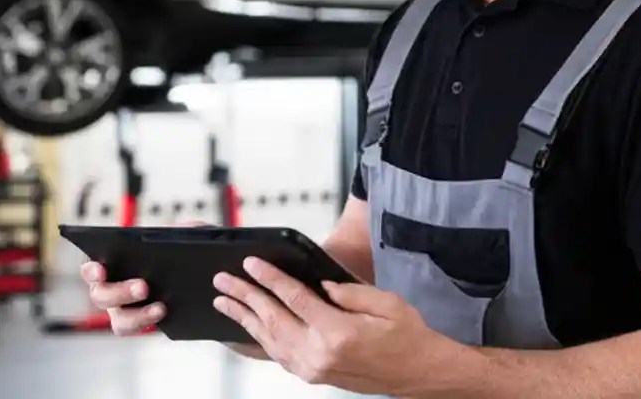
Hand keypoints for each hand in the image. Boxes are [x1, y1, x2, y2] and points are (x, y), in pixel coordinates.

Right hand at [76, 222, 211, 335]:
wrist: (203, 277)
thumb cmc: (186, 251)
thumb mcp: (189, 236)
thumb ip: (186, 229)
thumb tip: (182, 230)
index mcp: (113, 263)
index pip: (92, 266)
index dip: (92, 269)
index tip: (100, 270)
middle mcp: (112, 288)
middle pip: (101, 295)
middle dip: (120, 292)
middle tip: (143, 287)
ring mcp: (124, 308)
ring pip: (119, 319)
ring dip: (136, 315)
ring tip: (161, 308)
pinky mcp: (142, 321)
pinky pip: (138, 327)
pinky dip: (149, 322)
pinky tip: (166, 312)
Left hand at [212, 257, 448, 393]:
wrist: (417, 372)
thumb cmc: (407, 334)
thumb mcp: (387, 303)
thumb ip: (350, 292)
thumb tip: (320, 285)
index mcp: (338, 332)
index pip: (294, 299)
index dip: (270, 279)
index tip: (251, 264)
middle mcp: (319, 354)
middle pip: (272, 319)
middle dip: (245, 296)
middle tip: (224, 280)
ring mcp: (313, 368)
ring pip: (268, 340)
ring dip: (244, 318)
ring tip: (224, 301)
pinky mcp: (313, 375)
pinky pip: (276, 356)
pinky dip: (256, 342)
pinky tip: (245, 330)